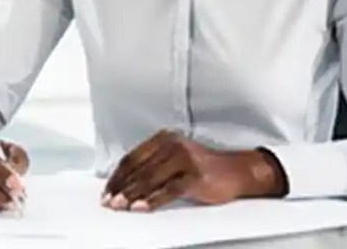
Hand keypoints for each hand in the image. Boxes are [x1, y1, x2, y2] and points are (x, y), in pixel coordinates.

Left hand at [101, 130, 286, 211]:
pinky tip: (141, 207)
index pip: (132, 157)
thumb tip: (125, 184)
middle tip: (109, 201)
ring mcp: (184, 160)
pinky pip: (168, 190)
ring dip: (132, 195)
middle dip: (121, 187)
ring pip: (150, 179)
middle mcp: (172, 145)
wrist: (238, 171)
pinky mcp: (194, 176)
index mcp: (164, 139)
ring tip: (120, 206)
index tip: (108, 189)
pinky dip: (152, 200)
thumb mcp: (176, 159)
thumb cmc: (205, 167)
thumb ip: (153, 165)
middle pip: (138, 169)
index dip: (118, 175)